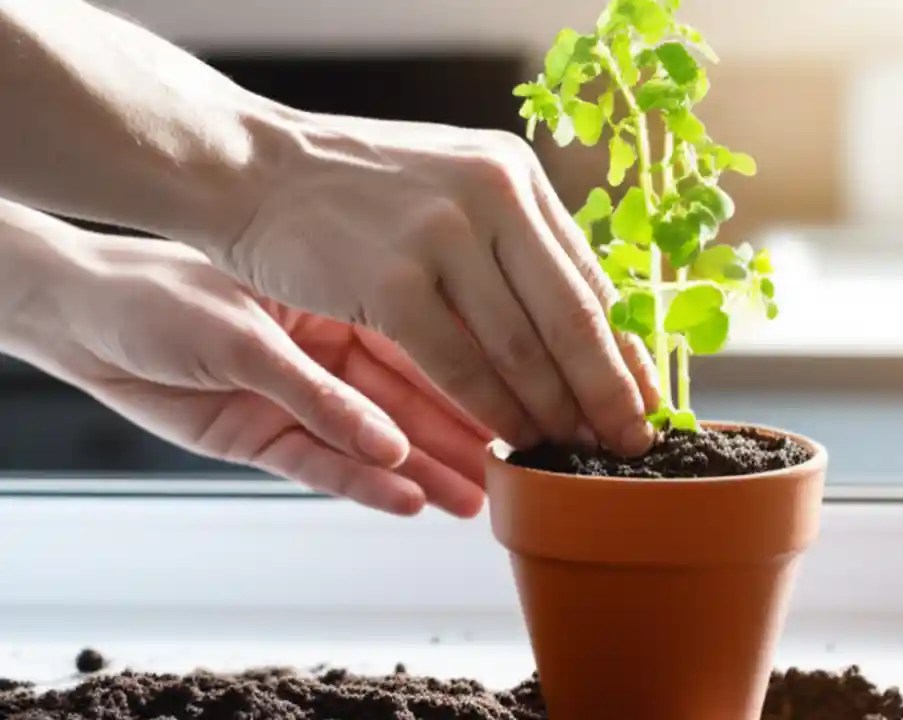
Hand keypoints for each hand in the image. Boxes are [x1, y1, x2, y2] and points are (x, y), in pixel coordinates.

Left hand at [33, 234, 488, 516]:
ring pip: (379, 443)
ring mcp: (303, 397)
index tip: (523, 402)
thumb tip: (392, 443)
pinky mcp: (266, 437)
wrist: (86, 313)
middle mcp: (331, 354)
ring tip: (480, 501)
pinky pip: (324, 468)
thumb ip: (318, 393)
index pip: (426, 346)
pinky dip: (363, 488)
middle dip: (466, 437)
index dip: (475, 378)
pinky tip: (410, 502)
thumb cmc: (163, 292)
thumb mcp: (248, 331)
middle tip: (519, 466)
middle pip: (415, 403)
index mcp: (343, 303)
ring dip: (430, 472)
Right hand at [205, 115, 659, 454]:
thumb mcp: (453, 186)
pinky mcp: (392, 279)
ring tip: (578, 452)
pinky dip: (490, 412)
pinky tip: (508, 442)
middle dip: (608, 393)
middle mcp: (493, 194)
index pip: (590, 277)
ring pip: (521, 349)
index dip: (623, 349)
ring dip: (554, 413)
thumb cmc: (354, 189)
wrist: (252, 166)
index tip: (647, 399)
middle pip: (573, 318)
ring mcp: (442, 235)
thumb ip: (513, 240)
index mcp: (515, 174)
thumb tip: (584, 314)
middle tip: (631, 443)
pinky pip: (459, 366)